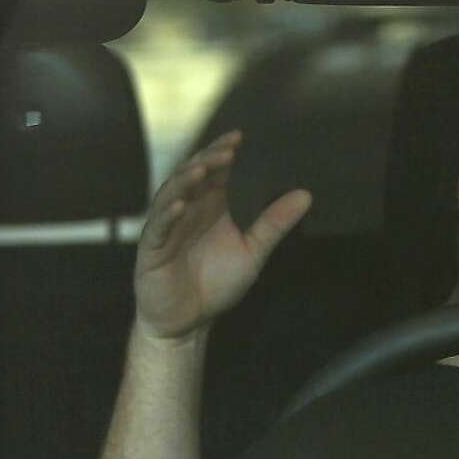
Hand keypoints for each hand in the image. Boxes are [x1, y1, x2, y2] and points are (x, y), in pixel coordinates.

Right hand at [132, 131, 311, 342]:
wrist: (189, 321)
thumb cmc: (215, 283)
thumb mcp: (253, 251)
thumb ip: (274, 224)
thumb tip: (306, 194)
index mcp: (208, 207)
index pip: (214, 172)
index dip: (223, 153)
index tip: (239, 137)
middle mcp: (185, 211)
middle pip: (192, 177)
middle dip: (207, 161)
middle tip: (226, 149)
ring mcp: (166, 229)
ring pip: (171, 196)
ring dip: (185, 182)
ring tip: (202, 169)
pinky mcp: (152, 251)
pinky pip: (158, 229)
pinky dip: (168, 216)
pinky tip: (180, 206)